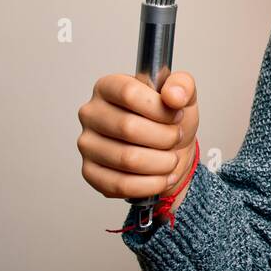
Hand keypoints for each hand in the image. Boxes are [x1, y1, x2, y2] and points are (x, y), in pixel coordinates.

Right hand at [78, 70, 199, 203]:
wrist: (171, 152)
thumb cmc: (170, 121)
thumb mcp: (184, 95)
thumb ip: (182, 85)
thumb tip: (173, 95)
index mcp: (108, 86)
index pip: (129, 93)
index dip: (160, 108)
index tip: (176, 116)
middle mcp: (91, 113)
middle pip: (128, 128)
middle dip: (164, 137)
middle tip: (175, 138)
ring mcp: (87, 144)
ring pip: (127, 159)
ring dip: (161, 163)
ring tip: (171, 158)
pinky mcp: (90, 172)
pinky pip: (121, 184)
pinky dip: (150, 184)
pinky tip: (162, 177)